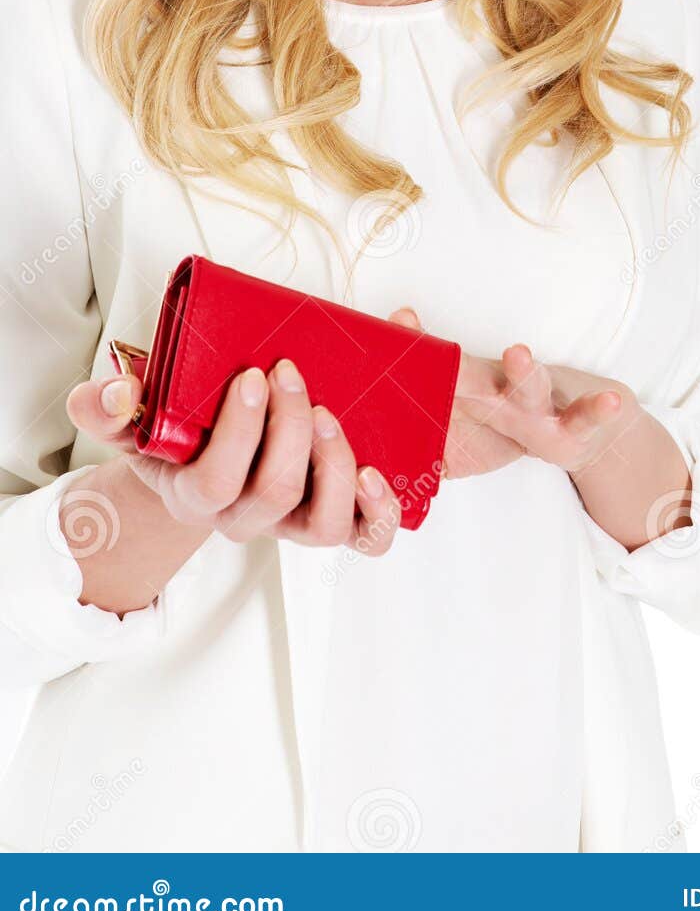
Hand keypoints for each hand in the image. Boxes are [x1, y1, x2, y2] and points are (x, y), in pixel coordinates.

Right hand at [64, 325, 410, 556]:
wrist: (207, 461)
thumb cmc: (180, 436)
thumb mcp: (138, 418)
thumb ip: (109, 407)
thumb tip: (113, 394)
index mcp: (196, 495)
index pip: (215, 480)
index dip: (240, 432)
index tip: (253, 375)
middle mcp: (247, 518)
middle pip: (275, 493)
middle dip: (289, 429)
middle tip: (291, 373)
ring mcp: (293, 523)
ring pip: (325, 526)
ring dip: (335, 467)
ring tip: (330, 417)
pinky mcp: (334, 516)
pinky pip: (365, 536)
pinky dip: (379, 511)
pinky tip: (378, 471)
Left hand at [394, 308, 629, 477]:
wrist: (570, 431)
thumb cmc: (500, 428)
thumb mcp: (453, 432)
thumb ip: (413, 435)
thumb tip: (363, 447)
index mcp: (465, 393)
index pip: (432, 371)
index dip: (413, 348)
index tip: (396, 320)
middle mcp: (497, 392)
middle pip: (472, 376)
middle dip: (443, 359)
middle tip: (422, 332)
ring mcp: (534, 407)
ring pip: (528, 387)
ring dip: (523, 371)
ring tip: (520, 353)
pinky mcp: (568, 430)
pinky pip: (583, 420)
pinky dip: (598, 410)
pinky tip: (613, 402)